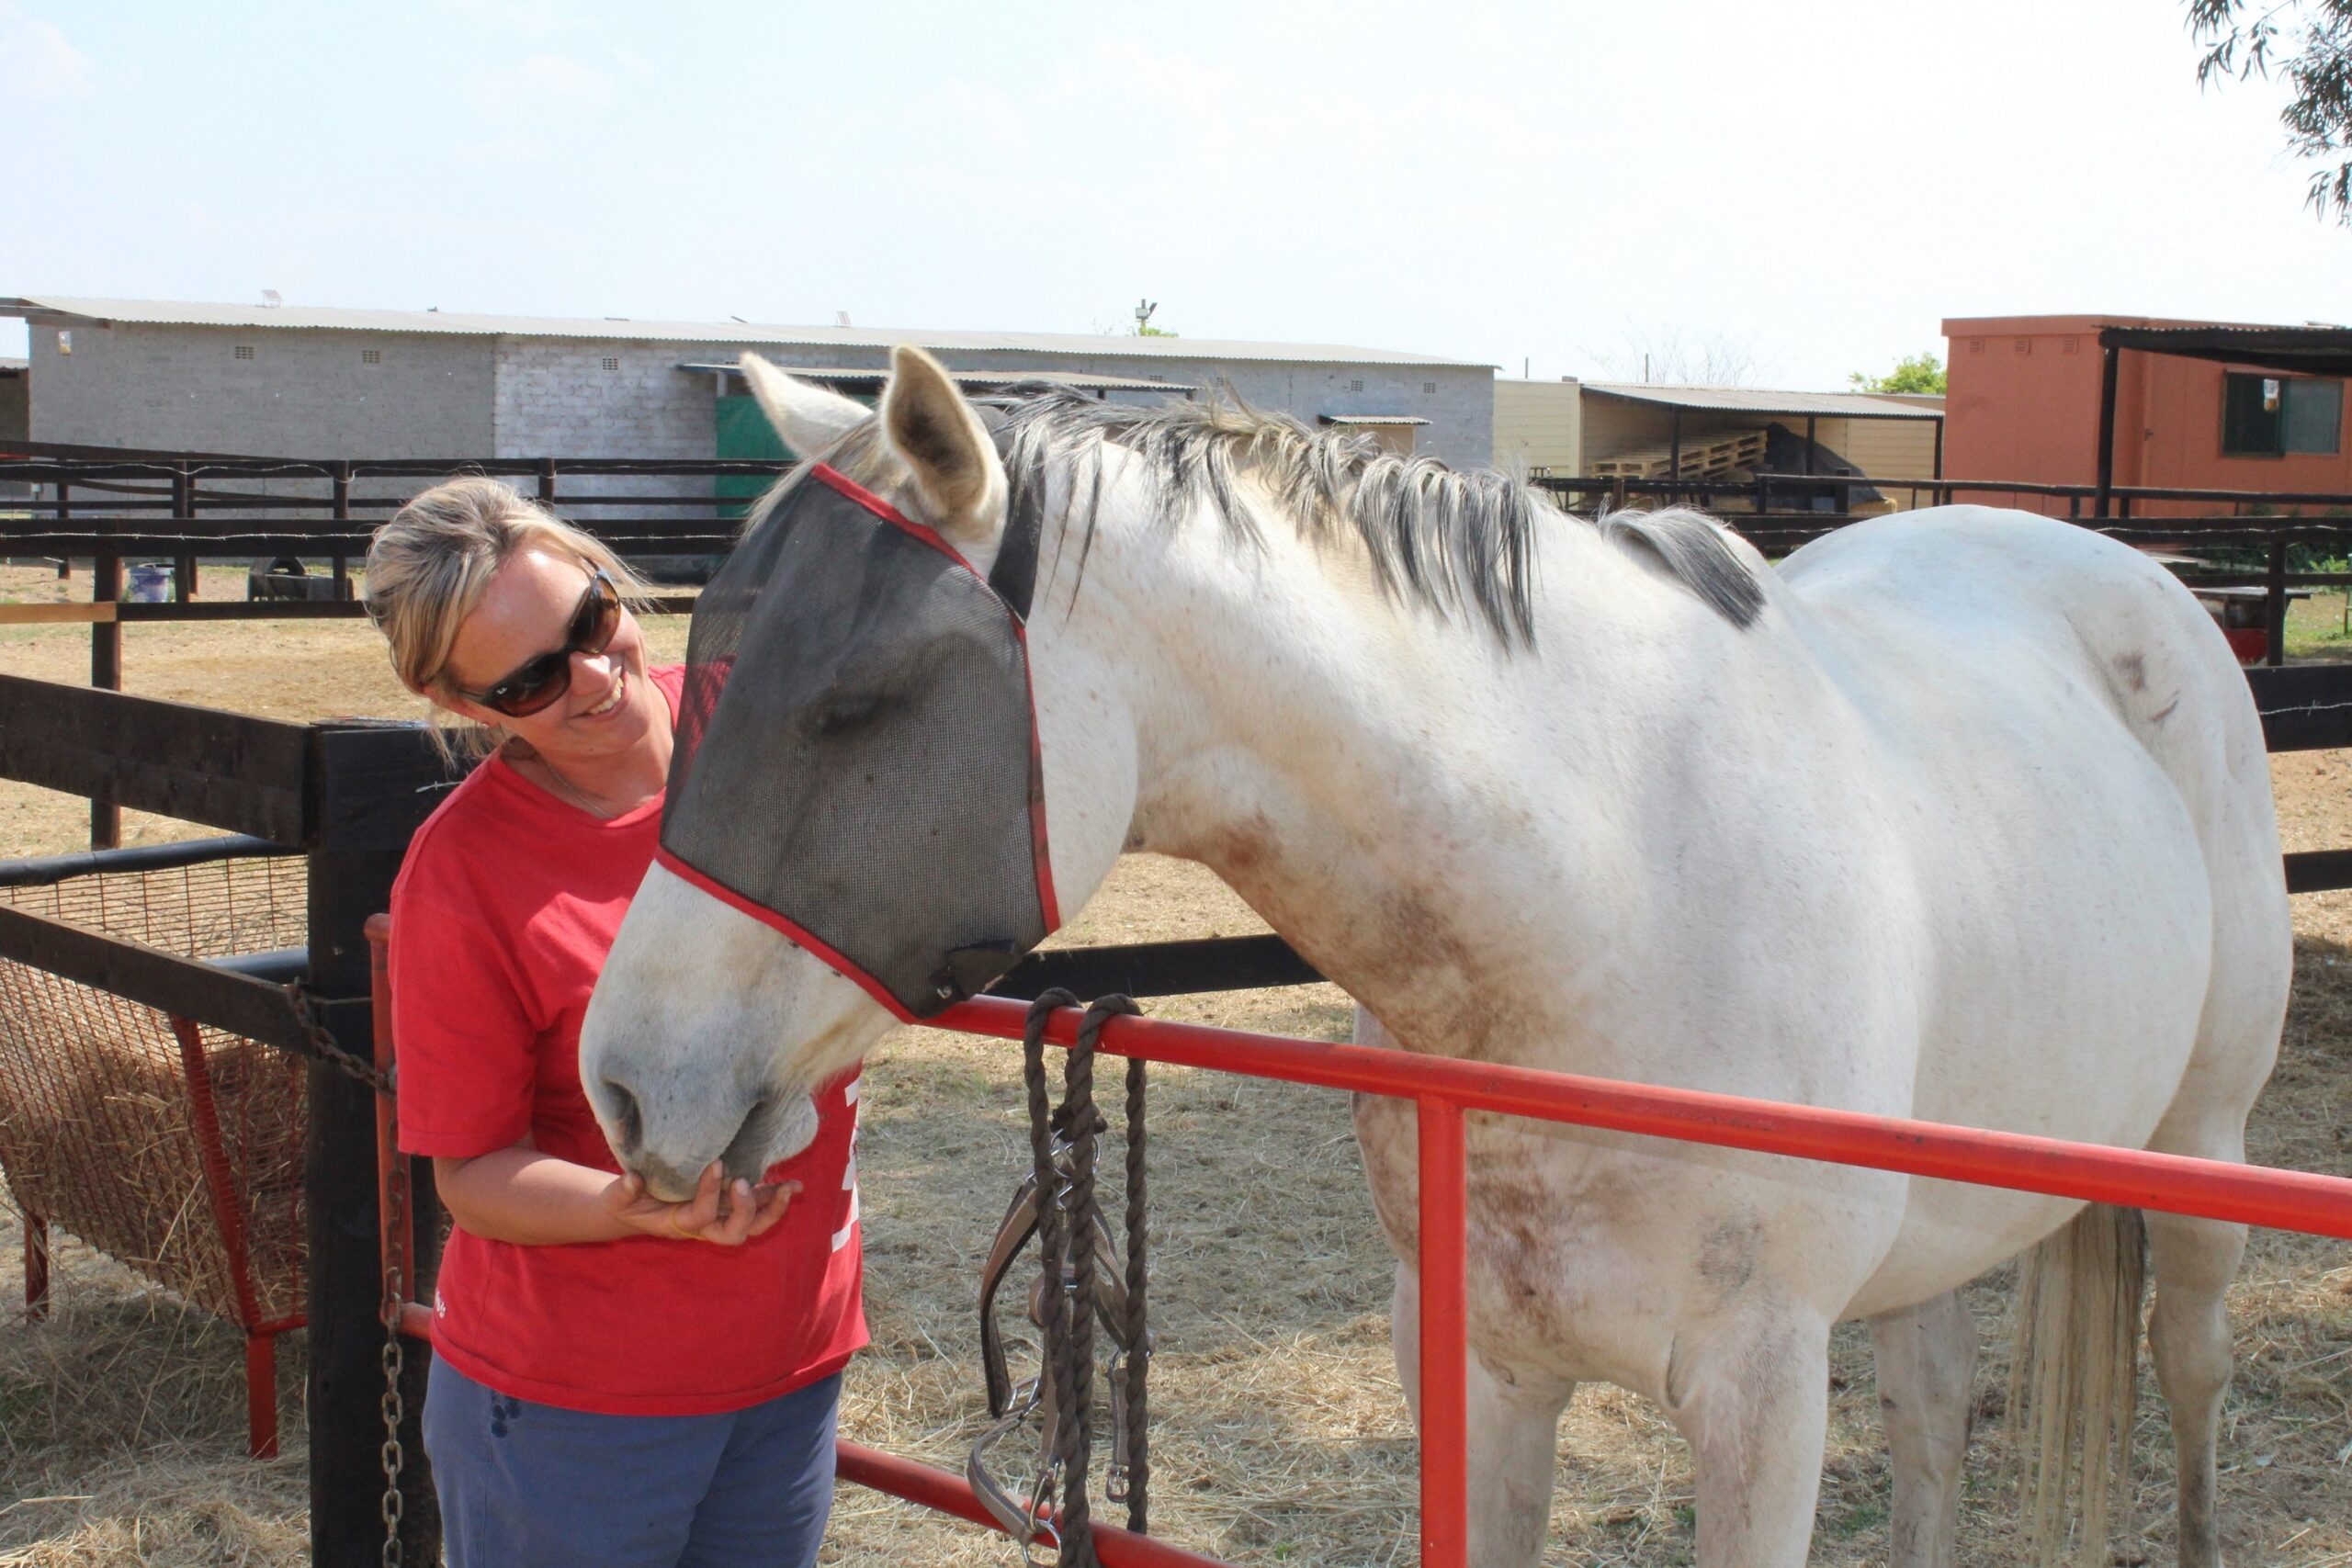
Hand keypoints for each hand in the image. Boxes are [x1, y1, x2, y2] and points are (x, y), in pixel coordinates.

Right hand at [603, 1160, 797, 1246]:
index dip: (710, 1194)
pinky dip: (776, 1197)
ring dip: (773, 1209)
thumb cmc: (626, 1202)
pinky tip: (797, 1185)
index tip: (716, 1164)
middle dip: (745, 1211)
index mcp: (678, 1224)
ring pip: (752, 1226)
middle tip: (744, 1183)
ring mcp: (719, 1218)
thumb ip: (624, 1190)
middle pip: (734, 1233)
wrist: (634, 1209)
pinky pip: (758, 1207)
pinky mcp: (728, 1206)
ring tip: (790, 1188)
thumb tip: (634, 1179)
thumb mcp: (618, 1197)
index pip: (700, 1216)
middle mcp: (704, 1226)